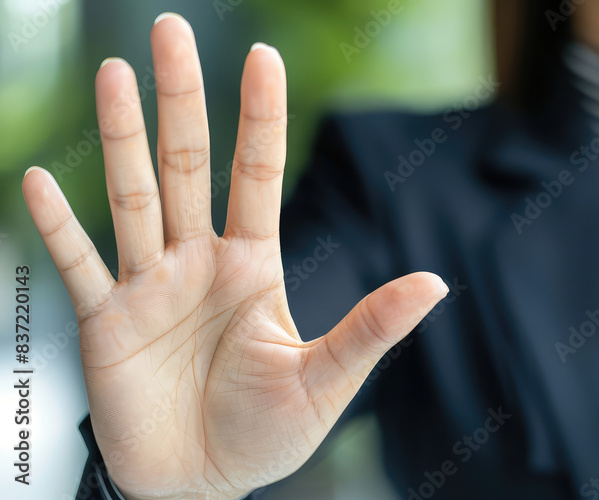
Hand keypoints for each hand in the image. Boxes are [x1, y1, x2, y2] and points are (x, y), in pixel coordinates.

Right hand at [21, 13, 446, 499]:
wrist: (202, 484)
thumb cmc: (266, 435)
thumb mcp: (326, 381)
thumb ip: (371, 329)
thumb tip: (436, 283)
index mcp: (253, 265)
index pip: (257, 175)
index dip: (260, 118)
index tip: (264, 57)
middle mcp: (199, 261)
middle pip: (187, 164)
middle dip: (182, 100)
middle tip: (171, 31)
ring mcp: (150, 286)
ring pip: (132, 196)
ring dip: (121, 136)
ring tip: (114, 73)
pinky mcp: (107, 322)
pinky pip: (79, 265)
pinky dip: (57, 226)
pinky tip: (38, 180)